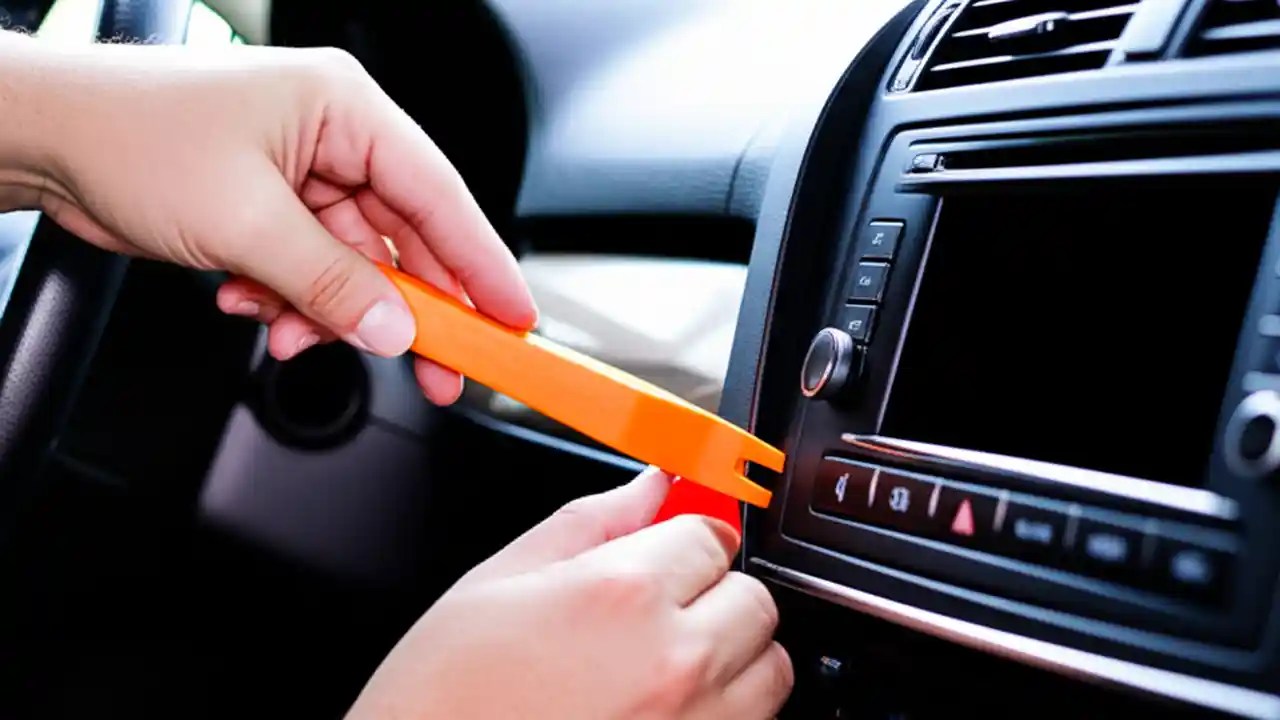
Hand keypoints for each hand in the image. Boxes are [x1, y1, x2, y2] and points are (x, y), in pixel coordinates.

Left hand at [0, 35, 535, 403]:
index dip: (483, 263)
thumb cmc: (129, 135)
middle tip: (439, 369)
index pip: (440, 195)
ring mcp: (303, 175)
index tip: (512, 318)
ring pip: (355, 267)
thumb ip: (331, 282)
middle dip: (408, 310)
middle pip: (405, 239)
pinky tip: (253, 304)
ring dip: (328, 312)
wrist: (44, 139)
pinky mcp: (274, 209)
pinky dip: (291, 302)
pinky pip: (313, 272)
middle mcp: (333, 138)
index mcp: (344, 109)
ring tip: (288, 331)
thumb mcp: (245, 221)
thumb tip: (394, 328)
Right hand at [347, 467, 793, 718]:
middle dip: (715, 594)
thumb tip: (648, 486)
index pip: (713, 534)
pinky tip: (665, 709)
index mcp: (623, 593)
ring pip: (769, 670)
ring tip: (665, 668)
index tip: (669, 551)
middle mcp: (675, 661)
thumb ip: (590, 523)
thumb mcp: (497, 582)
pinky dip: (725, 713)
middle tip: (661, 612)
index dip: (686, 538)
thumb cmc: (443, 697)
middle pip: (753, 600)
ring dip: (733, 658)